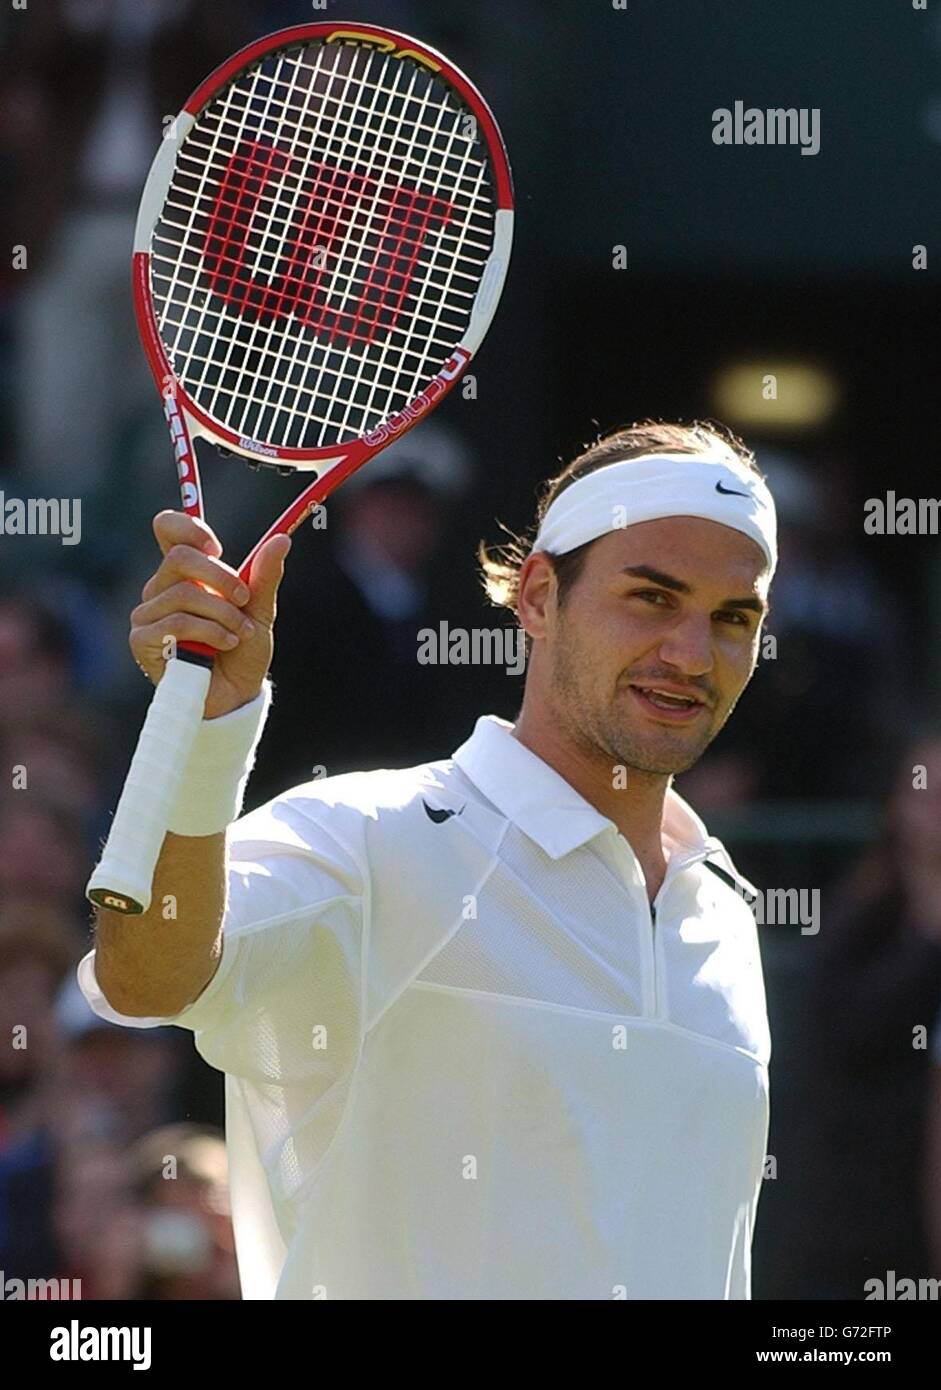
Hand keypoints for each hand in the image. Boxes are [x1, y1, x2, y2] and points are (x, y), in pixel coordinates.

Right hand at [130, 511, 290, 718]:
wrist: (236, 694)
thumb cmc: (242, 652)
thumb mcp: (258, 610)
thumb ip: (264, 576)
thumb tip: (282, 539)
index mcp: (184, 574)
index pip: (168, 530)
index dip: (188, 528)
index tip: (217, 547)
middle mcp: (160, 589)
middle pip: (179, 557)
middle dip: (221, 577)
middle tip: (244, 599)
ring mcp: (147, 614)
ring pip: (184, 593)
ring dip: (223, 614)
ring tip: (240, 633)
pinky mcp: (142, 640)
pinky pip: (177, 622)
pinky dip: (211, 632)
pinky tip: (226, 644)